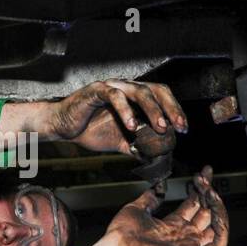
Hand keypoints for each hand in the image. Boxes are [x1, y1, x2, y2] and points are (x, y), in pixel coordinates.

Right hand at [45, 80, 187, 154]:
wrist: (62, 126)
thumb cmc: (90, 130)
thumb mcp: (121, 142)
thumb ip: (139, 146)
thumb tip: (158, 159)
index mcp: (134, 97)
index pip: (162, 97)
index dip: (175, 110)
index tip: (184, 129)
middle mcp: (126, 87)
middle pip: (156, 90)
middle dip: (170, 108)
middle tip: (178, 127)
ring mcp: (111, 86)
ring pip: (139, 91)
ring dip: (153, 109)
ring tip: (161, 127)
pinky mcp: (96, 90)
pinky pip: (114, 96)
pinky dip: (126, 111)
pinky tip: (132, 127)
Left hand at [104, 168, 228, 245]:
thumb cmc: (122, 234)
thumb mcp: (137, 208)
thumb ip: (151, 197)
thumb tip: (158, 185)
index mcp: (172, 226)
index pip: (194, 205)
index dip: (201, 189)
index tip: (204, 172)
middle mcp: (183, 236)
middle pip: (207, 213)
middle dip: (209, 193)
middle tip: (204, 177)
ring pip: (216, 228)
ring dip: (217, 208)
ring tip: (210, 190)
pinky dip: (222, 230)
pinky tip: (217, 211)